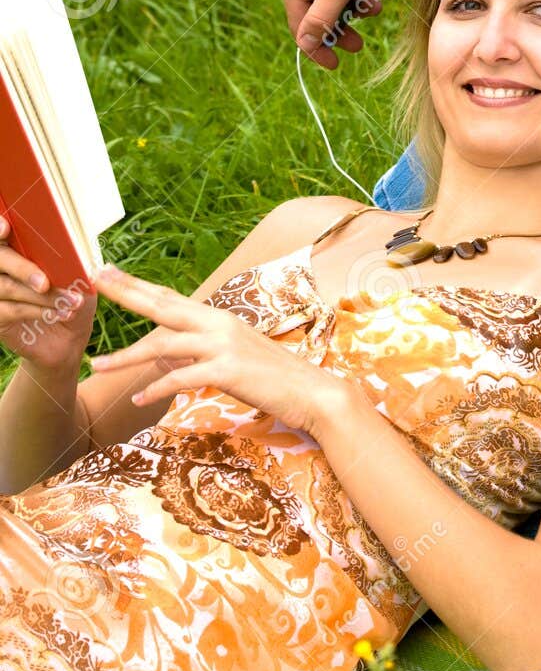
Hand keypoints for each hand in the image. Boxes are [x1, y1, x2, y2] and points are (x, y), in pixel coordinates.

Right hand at [0, 214, 96, 371]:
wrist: (70, 335)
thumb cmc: (73, 295)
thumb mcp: (79, 275)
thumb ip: (72, 259)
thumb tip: (74, 252)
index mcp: (20, 247)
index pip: (1, 231)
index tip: (6, 227)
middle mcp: (2, 267)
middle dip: (22, 268)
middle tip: (44, 283)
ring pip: (7, 287)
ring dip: (40, 296)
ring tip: (69, 302)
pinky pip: (8, 310)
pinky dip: (35, 311)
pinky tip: (57, 313)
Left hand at [88, 264, 351, 439]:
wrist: (313, 392)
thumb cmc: (274, 378)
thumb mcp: (234, 357)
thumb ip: (202, 351)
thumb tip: (169, 357)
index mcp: (218, 319)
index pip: (170, 297)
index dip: (138, 285)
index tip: (110, 271)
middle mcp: (218, 324)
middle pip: (163, 306)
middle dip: (126, 293)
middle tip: (95, 279)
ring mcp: (223, 345)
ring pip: (164, 345)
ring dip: (127, 356)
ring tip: (99, 365)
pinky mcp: (228, 370)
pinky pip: (182, 378)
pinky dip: (157, 388)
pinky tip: (139, 398)